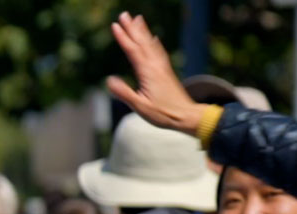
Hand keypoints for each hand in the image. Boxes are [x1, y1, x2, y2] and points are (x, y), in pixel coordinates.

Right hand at [105, 12, 205, 134]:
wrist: (187, 116)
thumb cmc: (164, 114)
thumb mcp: (140, 107)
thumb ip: (124, 93)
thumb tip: (109, 80)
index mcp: (148, 72)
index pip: (133, 51)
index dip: (123, 37)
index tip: (115, 25)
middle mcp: (156, 66)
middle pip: (142, 42)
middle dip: (132, 28)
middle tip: (124, 14)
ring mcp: (162, 67)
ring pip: (151, 44)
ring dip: (143, 31)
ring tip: (138, 19)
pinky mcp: (166, 71)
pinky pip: (159, 51)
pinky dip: (155, 42)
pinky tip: (154, 38)